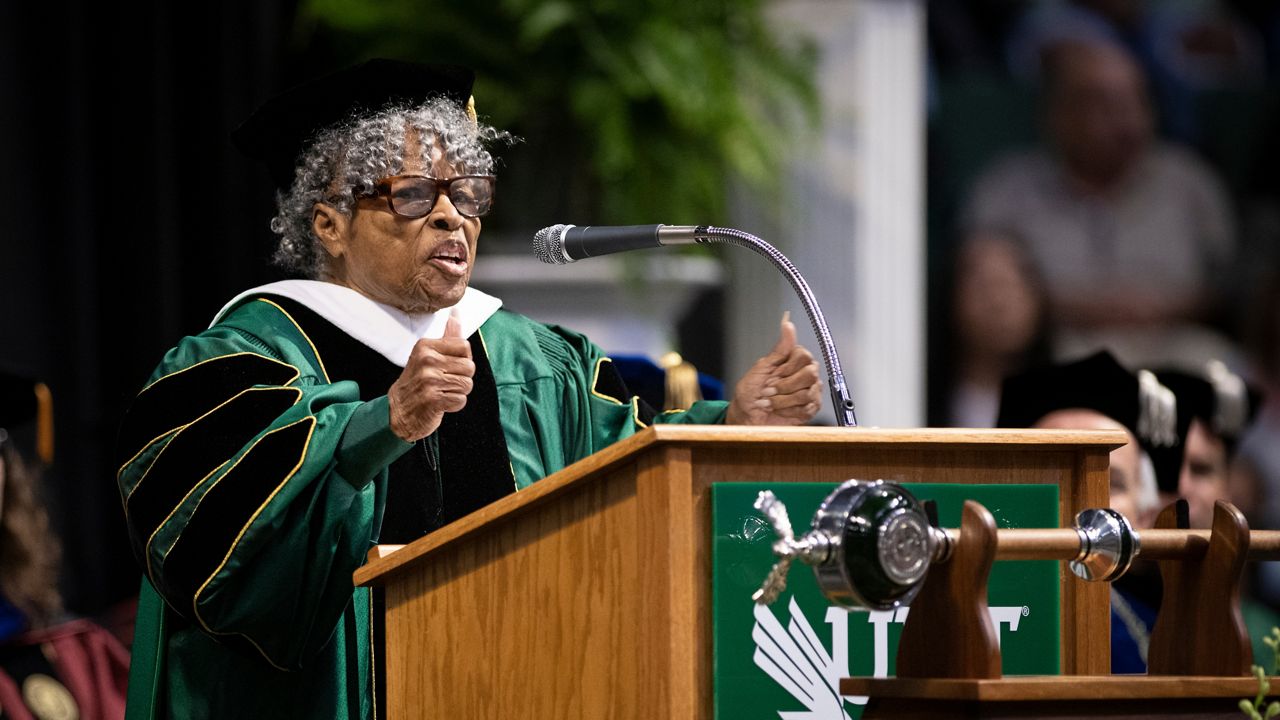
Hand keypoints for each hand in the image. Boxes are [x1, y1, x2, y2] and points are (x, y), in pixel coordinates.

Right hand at [387, 313, 474, 441]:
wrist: (399, 411)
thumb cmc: (417, 381)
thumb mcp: (427, 354)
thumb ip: (447, 336)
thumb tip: (456, 313)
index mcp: (426, 346)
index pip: (464, 346)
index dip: (462, 359)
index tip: (449, 366)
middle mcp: (427, 361)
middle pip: (469, 366)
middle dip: (462, 377)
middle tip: (445, 382)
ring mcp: (429, 380)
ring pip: (467, 384)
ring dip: (458, 391)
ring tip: (443, 391)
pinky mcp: (433, 399)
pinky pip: (461, 400)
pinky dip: (454, 404)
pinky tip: (441, 402)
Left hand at [725, 312, 821, 425]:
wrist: (746, 416)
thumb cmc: (750, 392)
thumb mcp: (761, 367)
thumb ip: (779, 348)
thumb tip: (787, 324)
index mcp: (794, 361)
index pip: (804, 356)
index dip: (787, 368)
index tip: (773, 374)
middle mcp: (806, 375)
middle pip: (810, 374)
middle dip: (784, 385)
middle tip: (769, 389)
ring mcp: (810, 392)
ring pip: (806, 393)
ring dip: (781, 400)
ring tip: (769, 401)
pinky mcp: (810, 409)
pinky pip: (805, 408)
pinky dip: (786, 411)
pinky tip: (777, 410)